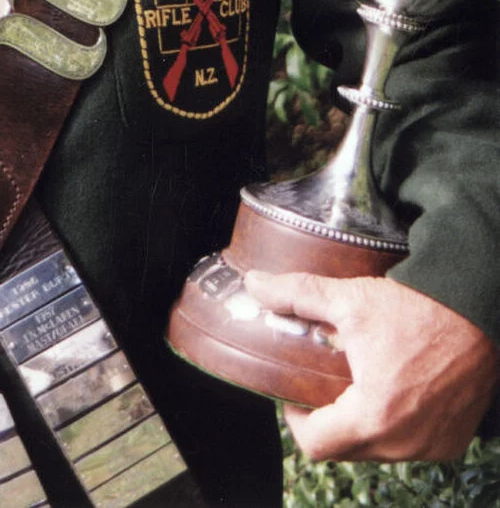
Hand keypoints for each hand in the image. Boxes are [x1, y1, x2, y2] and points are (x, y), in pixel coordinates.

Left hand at [244, 270, 498, 461]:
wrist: (477, 309)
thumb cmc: (418, 307)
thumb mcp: (350, 299)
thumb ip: (298, 295)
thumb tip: (255, 284)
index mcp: (373, 417)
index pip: (315, 444)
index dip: (295, 419)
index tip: (294, 394)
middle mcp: (404, 443)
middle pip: (345, 449)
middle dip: (327, 421)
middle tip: (321, 385)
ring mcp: (432, 445)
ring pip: (378, 449)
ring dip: (362, 424)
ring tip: (357, 384)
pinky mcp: (452, 440)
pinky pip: (410, 445)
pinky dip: (396, 426)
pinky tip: (392, 391)